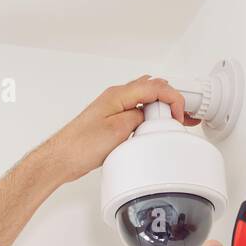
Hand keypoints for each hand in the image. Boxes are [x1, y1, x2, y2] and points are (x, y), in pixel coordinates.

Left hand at [38, 75, 199, 184]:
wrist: (61, 159)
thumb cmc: (81, 146)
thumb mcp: (118, 130)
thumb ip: (138, 117)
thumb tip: (150, 115)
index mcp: (119, 95)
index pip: (155, 86)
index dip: (173, 98)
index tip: (179, 114)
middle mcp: (115, 98)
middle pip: (151, 88)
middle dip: (170, 99)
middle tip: (183, 114)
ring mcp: (112, 109)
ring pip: (144, 100)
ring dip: (160, 107)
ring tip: (173, 120)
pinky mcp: (110, 122)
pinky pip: (135, 112)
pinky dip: (149, 116)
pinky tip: (152, 126)